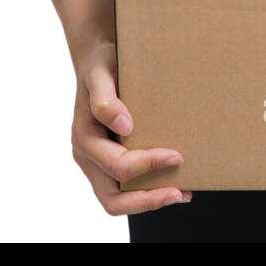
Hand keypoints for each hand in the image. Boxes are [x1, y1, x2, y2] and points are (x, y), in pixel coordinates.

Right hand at [72, 41, 191, 215]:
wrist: (98, 63)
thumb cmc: (102, 65)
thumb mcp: (100, 72)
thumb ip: (105, 98)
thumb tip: (124, 126)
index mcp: (85, 136)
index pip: (117, 165)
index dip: (147, 165)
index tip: (176, 155)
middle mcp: (88, 156)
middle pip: (112, 199)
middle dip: (147, 200)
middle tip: (180, 193)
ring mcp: (96, 164)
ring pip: (117, 201)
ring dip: (148, 202)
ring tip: (181, 194)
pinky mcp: (107, 164)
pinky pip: (123, 190)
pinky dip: (147, 193)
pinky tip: (174, 186)